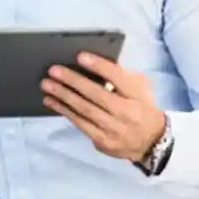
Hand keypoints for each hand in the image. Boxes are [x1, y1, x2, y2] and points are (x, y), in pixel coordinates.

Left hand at [41, 52, 165, 162]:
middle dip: (73, 80)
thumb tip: (98, 62)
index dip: (99, 66)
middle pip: (97, 94)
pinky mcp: (102, 140)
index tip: (80, 56)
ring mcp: (114, 129)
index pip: (118, 78)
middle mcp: (127, 113)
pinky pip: (79, 123)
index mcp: (138, 96)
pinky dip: (63, 110)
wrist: (151, 141)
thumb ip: (123, 76)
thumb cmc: (140, 107)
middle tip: (54, 70)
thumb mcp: (141, 89)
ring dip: (63, 95)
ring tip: (47, 84)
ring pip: (84, 110)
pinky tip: (51, 101)